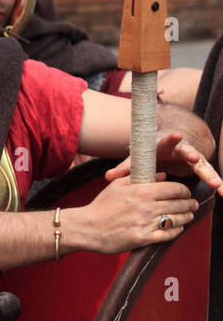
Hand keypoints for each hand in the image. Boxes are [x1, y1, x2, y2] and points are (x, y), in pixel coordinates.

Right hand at [71, 174, 197, 253]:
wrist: (87, 227)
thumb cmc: (100, 206)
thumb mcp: (117, 186)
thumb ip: (140, 178)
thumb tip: (162, 175)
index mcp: (140, 192)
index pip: (173, 188)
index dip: (184, 190)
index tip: (185, 192)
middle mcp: (146, 207)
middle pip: (179, 204)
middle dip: (189, 204)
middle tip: (192, 204)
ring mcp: (146, 224)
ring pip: (177, 219)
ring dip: (187, 217)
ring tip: (188, 215)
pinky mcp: (144, 239)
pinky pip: (168, 234)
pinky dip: (177, 230)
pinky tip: (178, 227)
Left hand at [105, 131, 222, 199]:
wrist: (171, 143)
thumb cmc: (152, 152)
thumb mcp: (139, 157)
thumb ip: (126, 167)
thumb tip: (108, 177)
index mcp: (165, 144)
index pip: (168, 140)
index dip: (172, 138)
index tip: (176, 135)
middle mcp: (182, 149)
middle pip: (189, 152)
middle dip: (193, 156)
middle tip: (196, 159)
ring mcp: (193, 157)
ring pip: (203, 166)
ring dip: (210, 175)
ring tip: (217, 185)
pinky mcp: (200, 166)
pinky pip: (209, 176)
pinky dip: (216, 183)